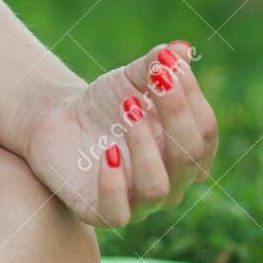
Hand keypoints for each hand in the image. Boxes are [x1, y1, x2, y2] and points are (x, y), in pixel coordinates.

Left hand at [19, 42, 218, 227]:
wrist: (57, 121)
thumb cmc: (104, 103)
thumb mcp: (130, 78)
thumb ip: (157, 66)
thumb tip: (181, 50)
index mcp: (186, 152)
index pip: (205, 131)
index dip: (191, 97)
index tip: (167, 64)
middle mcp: (171, 182)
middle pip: (188, 156)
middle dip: (175, 114)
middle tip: (154, 80)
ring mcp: (139, 203)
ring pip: (158, 187)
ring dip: (145, 145)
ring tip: (126, 109)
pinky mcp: (102, 213)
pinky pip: (118, 212)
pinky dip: (114, 183)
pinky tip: (107, 152)